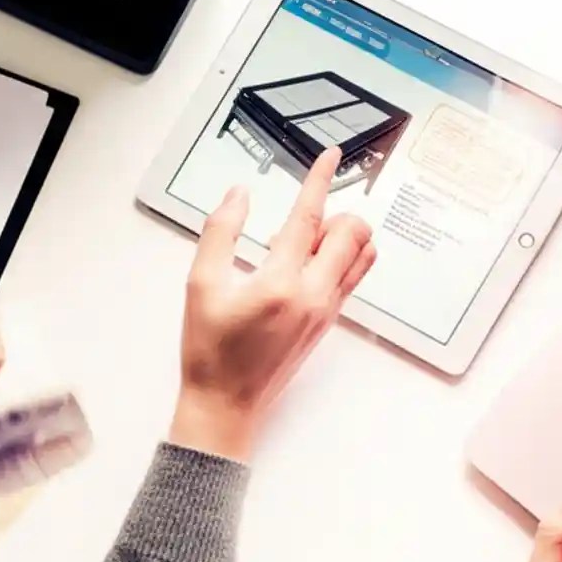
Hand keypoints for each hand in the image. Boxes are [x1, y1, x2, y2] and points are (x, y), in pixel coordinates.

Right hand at [170, 148, 377, 461]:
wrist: (225, 405)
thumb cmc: (210, 352)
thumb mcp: (199, 286)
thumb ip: (219, 232)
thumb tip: (238, 195)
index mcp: (281, 283)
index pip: (310, 217)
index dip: (320, 179)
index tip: (331, 155)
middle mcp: (314, 296)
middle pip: (353, 233)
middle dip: (336, 210)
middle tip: (302, 214)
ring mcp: (326, 311)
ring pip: (361, 256)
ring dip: (343, 235)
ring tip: (303, 240)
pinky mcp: (328, 323)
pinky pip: (350, 278)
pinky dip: (339, 258)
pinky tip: (302, 263)